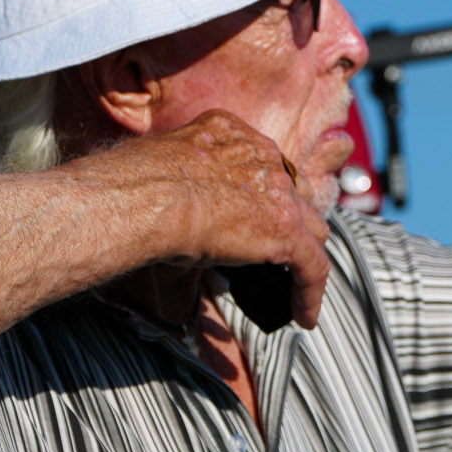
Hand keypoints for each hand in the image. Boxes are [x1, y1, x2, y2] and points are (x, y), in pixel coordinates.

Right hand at [130, 109, 333, 327]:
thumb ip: (182, 198)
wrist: (147, 197)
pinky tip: (305, 317)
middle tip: (276, 249)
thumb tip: (170, 239)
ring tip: (296, 285)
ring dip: (303, 255)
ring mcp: (279, 191)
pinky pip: (313, 265)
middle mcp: (262, 155)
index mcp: (232, 134)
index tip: (254, 215)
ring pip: (311, 227)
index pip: (262, 166)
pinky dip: (310, 293)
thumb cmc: (138, 189)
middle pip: (293, 192)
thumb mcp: (167, 181)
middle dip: (290, 219)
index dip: (263, 194)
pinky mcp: (286, 229)